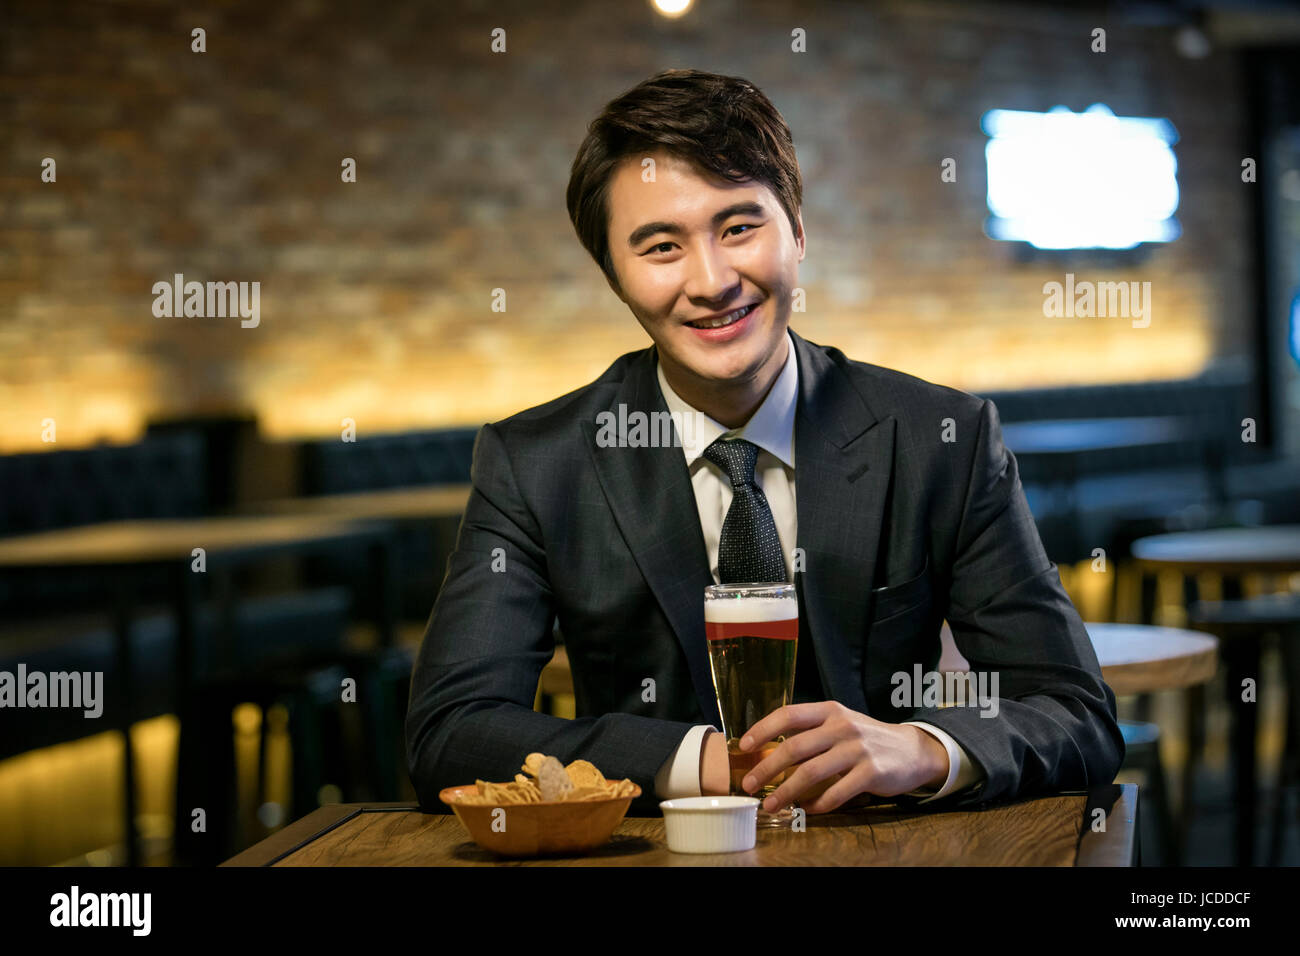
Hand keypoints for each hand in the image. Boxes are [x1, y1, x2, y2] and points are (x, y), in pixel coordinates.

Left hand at [739, 701, 948, 813]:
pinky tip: (807, 810)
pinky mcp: (871, 773)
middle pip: (794, 747)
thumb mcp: (839, 724)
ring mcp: (857, 749)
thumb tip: (768, 752)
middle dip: (766, 768)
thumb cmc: (865, 739)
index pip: (788, 715)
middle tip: (748, 784)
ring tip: (770, 805)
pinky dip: (817, 804)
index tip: (744, 746)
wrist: (912, 750)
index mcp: (829, 711)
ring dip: (786, 792)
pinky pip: (836, 793)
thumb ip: (811, 733)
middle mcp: (841, 727)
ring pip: (811, 773)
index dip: (763, 729)